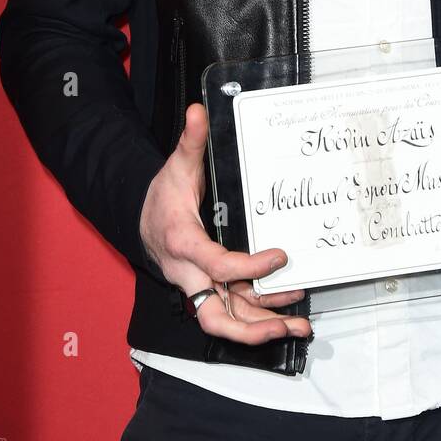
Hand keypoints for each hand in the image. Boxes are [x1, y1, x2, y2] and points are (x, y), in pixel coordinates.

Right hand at [139, 102, 311, 343]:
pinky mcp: (210, 290)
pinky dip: (261, 316)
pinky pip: (235, 311)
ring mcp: (200, 286)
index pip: (216, 265)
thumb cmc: (162, 197)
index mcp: (184, 244)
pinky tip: (288, 313)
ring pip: (229, 320)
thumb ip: (190, 142)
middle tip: (284, 324)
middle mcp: (190, 274)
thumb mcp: (176, 167)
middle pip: (214, 317)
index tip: (280, 256)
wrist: (141, 220)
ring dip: (264, 327)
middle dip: (249, 328)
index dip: (248, 267)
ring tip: (299, 326)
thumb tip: (197, 112)